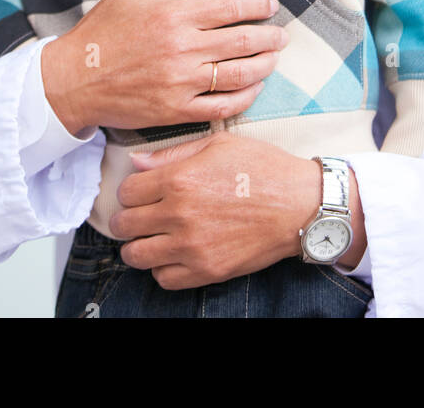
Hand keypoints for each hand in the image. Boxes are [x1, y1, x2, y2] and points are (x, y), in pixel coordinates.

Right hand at [40, 0, 287, 134]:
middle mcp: (183, 48)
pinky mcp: (177, 111)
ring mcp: (181, 83)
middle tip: (282, 34)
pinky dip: (245, 98)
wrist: (73, 80)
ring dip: (265, 65)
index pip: (230, 8)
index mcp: (174, 15)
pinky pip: (223, 107)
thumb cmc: (101, 31)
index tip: (271, 6)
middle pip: (243, 41)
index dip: (257, 6)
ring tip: (274, 58)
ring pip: (240, 75)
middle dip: (270, 37)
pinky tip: (254, 88)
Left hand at [108, 131, 367, 288]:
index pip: (126, 191)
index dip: (130, 191)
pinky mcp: (207, 271)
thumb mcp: (218, 145)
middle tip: (140, 216)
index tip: (140, 192)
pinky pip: (163, 279)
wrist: (298, 204)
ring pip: (136, 256)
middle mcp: (179, 215)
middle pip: (124, 225)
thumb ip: (173, 154)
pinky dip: (162, 268)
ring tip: (151, 238)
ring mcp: (192, 247)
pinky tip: (173, 254)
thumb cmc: (262, 168)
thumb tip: (137, 162)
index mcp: (179, 179)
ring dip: (138, 247)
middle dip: (128, 219)